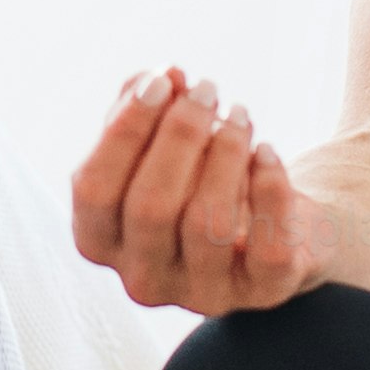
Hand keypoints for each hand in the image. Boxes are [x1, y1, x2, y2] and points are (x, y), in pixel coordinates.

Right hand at [67, 65, 332, 316]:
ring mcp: (203, 294)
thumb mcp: (164, 144)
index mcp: (101, 242)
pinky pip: (267, 246)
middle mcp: (144, 279)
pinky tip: (268, 151)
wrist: (277, 225)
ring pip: (206, 224)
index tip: (161, 79)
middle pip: (149, 207)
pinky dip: (270, 188)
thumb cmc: (202, 178)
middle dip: (180, 135)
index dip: (125, 128)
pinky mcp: (262, 292)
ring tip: (240, 113)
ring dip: (226, 153)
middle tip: (209, 88)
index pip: (93, 189)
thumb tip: (160, 76)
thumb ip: (147, 107)